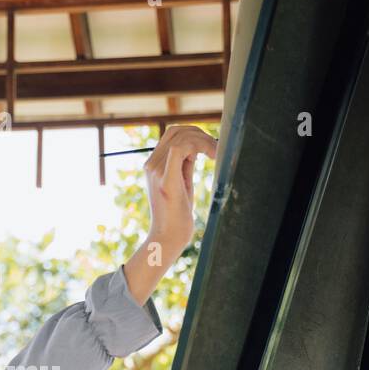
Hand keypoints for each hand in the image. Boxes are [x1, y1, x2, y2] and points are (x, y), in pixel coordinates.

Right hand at [123, 125, 217, 304]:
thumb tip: (196, 148)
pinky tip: (212, 156)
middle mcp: (151, 165)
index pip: (172, 134)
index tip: (211, 145)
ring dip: (204, 141)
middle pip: (176, 131)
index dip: (194, 133)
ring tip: (217, 153)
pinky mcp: (165, 180)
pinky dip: (200, 146)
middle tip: (217, 148)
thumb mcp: (181, 183)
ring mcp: (156, 171)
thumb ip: (184, 165)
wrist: (168, 238)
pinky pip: (180, 149)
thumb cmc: (177, 214)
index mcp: (153, 165)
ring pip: (181, 137)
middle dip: (200, 133)